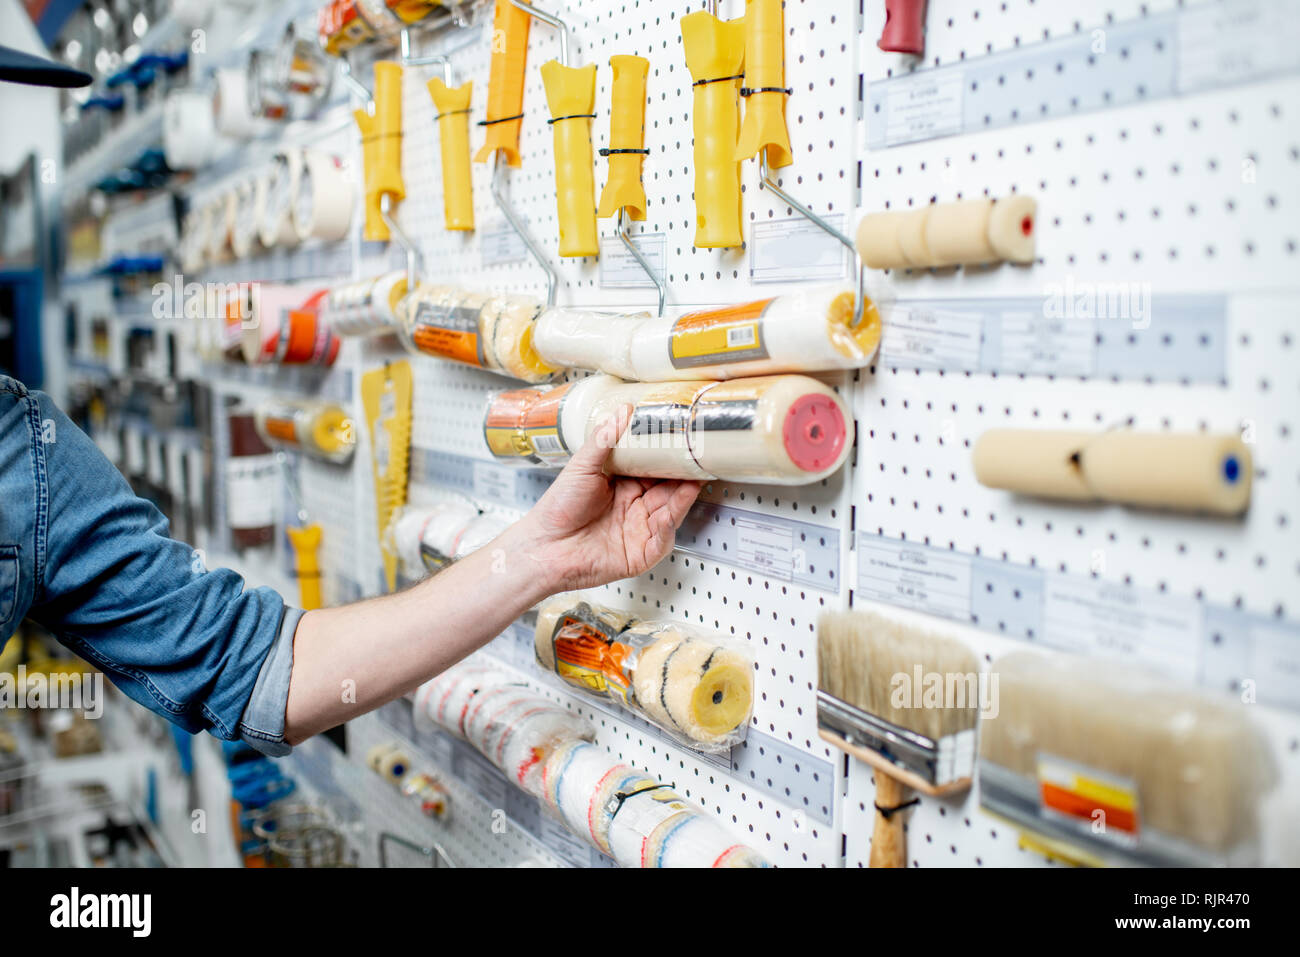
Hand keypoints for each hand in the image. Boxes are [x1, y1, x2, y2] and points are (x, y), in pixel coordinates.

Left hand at [506, 405, 701, 592]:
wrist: (544, 548)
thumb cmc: (557, 510)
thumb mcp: (581, 467)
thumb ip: (603, 440)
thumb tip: (621, 411)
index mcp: (624, 486)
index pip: (655, 469)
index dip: (670, 457)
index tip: (683, 441)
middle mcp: (636, 507)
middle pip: (669, 490)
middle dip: (684, 476)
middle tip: (698, 460)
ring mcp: (640, 531)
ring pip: (670, 512)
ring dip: (682, 499)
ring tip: (692, 482)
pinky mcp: (640, 554)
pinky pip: (661, 541)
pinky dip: (667, 528)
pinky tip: (669, 515)